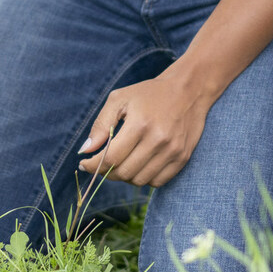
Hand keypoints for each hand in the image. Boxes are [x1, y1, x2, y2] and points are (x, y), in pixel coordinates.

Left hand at [78, 72, 214, 187]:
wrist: (188, 89)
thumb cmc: (149, 94)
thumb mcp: (119, 99)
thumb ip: (100, 125)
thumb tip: (84, 151)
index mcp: (139, 124)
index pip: (111, 158)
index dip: (93, 165)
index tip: (84, 164)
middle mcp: (158, 140)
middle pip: (124, 172)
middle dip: (107, 172)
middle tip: (102, 163)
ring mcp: (173, 151)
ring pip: (140, 180)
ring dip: (125, 176)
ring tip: (122, 162)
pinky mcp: (183, 158)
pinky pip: (158, 182)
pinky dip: (144, 178)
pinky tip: (139, 164)